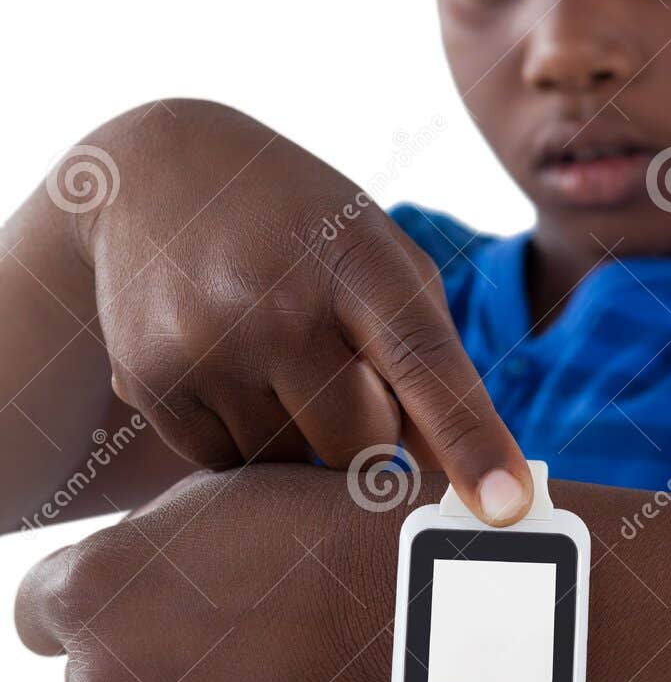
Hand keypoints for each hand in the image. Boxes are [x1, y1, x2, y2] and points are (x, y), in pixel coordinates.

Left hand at [14, 463, 415, 681]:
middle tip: (234, 614)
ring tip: (282, 649)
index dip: (89, 602)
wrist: (402, 599)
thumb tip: (129, 586)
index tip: (136, 594)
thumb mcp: (202, 500)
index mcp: (86, 598)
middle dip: (150, 651)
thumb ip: (140, 552)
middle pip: (103, 672)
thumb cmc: (309, 526)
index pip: (35, 613)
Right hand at [63, 100, 530, 522]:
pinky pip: (225, 466)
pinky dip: (238, 436)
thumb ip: (432, 363)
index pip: (425, 363)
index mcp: (358, 261)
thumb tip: (477, 488)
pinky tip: (225, 366)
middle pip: (359, 445)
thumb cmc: (304, 230)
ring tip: (268, 350)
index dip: (471, 440)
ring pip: (290, 465)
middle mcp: (279, 302)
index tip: (508, 508)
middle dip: (364, 429)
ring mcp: (207, 342)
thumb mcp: (379, 260)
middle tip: (336, 362)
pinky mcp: (151, 380)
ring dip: (296, 436)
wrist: (158, 174)